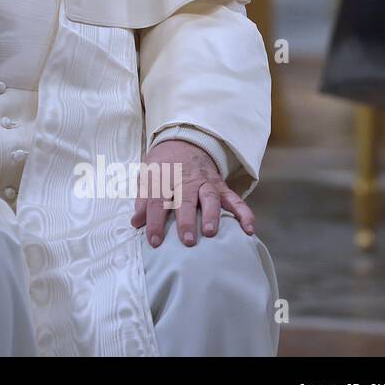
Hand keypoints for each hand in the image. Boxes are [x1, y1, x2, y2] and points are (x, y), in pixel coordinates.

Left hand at [130, 139, 255, 246]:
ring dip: (211, 215)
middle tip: (187, 240)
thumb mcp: (146, 176)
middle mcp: (185, 180)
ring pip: (210, 198)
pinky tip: (249, 228)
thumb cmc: (162, 165)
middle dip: (186, 220)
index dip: (154, 221)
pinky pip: (234, 200)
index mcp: (163, 178)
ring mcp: (205, 183)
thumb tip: (135, 222)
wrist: (184, 142)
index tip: (154, 241)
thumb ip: (142, 200)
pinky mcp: (221, 186)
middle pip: (185, 200)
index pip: (156, 200)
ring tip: (211, 232)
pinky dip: (244, 213)